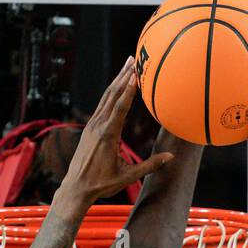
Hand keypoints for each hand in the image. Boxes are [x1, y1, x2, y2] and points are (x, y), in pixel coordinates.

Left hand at [56, 57, 173, 210]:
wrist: (76, 188)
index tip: (135, 75)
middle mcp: (97, 126)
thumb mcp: (128, 177)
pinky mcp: (89, 128)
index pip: (120, 108)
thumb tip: (171, 157)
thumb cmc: (102, 184)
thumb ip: (150, 166)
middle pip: (112, 96)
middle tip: (132, 59)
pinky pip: (101, 106)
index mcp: (107, 135)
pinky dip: (111, 93)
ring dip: (116, 81)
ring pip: (105, 98)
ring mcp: (91, 125)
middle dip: (123, 76)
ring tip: (126, 66)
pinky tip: (117, 86)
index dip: (128, 91)